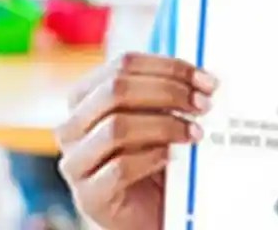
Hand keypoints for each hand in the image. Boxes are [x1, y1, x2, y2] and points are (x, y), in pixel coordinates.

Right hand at [56, 54, 215, 229]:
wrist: (147, 212)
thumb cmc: (152, 161)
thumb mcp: (155, 118)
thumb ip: (166, 94)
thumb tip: (201, 79)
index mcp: (85, 98)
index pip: (122, 64)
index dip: (168, 67)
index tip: (205, 80)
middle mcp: (72, 127)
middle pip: (116, 90)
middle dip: (168, 92)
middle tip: (203, 105)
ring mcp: (76, 163)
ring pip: (116, 127)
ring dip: (165, 126)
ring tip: (194, 133)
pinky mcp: (89, 195)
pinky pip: (120, 167)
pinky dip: (153, 157)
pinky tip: (173, 156)